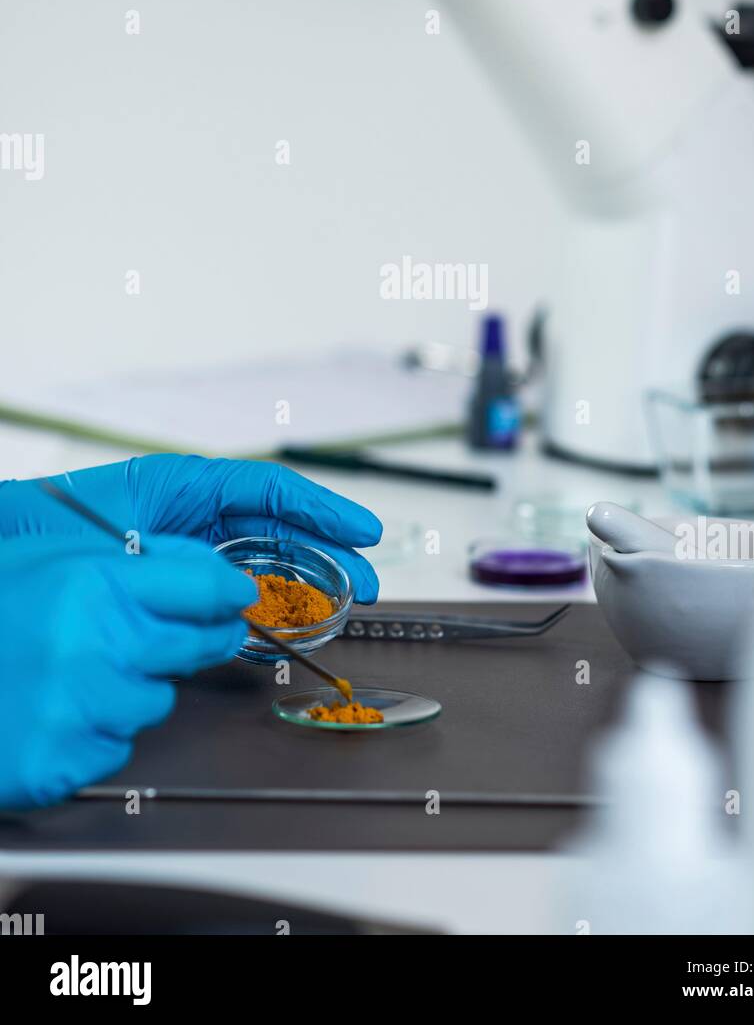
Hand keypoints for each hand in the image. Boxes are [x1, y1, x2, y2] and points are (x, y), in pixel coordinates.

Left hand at [0, 454, 381, 601]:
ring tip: (346, 602)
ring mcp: (194, 543)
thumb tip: (233, 592)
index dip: (323, 509)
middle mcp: (197, 511)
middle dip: (331, 552)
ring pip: (268, 557)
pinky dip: (272, 601)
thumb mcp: (124, 533)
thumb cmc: (54, 525)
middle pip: (282, 526)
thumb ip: (181, 558)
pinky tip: (295, 620)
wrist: (11, 550)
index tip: (362, 530)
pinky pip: (240, 585)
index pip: (271, 489)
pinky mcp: (183, 576)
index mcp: (186, 483)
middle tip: (367, 582)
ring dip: (310, 579)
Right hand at [0, 532, 256, 807]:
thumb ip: (132, 560)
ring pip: (158, 702)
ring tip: (74, 674)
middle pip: (196, 646)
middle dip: (199, 639)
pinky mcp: (65, 762)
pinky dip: (96, 733)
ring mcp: (83, 709)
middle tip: (178, 634)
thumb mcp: (52, 555)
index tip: (234, 596)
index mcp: (96, 584)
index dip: (225, 591)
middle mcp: (97, 645)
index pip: (202, 586)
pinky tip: (54, 711)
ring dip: (133, 691)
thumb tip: (208, 567)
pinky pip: (116, 748)